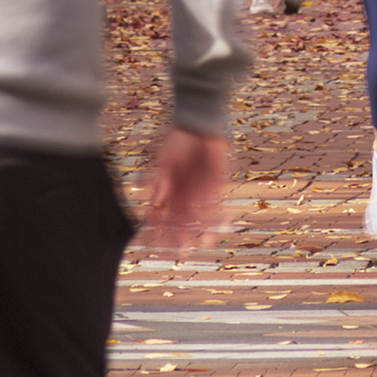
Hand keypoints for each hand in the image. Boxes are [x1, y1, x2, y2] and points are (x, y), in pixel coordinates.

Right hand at [141, 126, 227, 249]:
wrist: (199, 125)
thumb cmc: (178, 140)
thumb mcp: (165, 160)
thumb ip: (160, 180)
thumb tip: (155, 201)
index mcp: (167, 191)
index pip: (159, 217)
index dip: (156, 232)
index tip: (154, 246)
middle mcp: (183, 195)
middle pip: (180, 223)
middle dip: (180, 237)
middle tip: (182, 251)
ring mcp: (199, 192)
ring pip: (200, 218)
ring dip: (202, 231)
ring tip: (205, 242)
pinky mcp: (216, 186)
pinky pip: (218, 205)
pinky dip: (220, 216)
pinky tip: (223, 226)